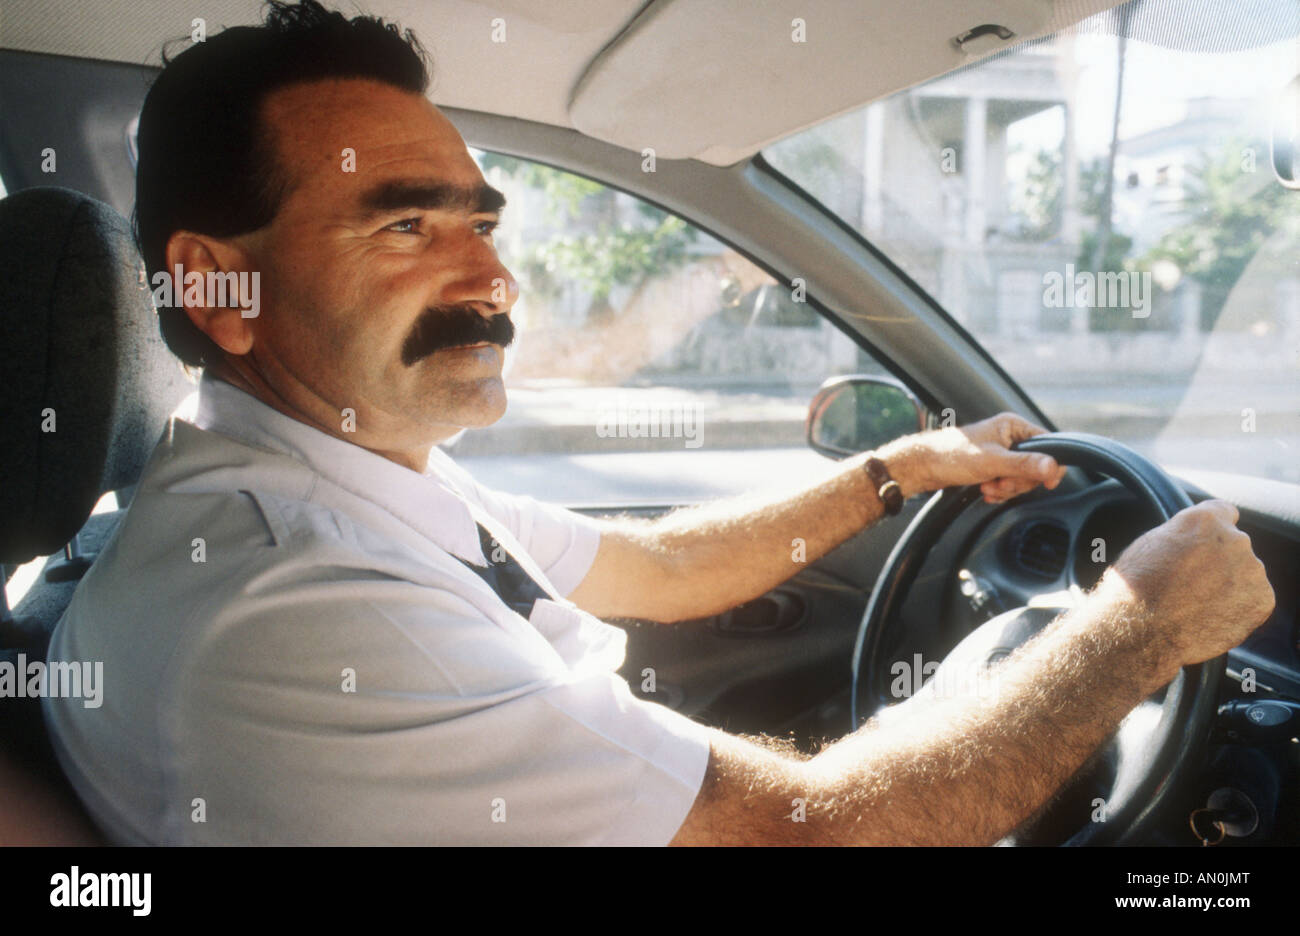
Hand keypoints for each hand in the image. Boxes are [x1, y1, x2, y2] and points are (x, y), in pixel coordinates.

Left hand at [878, 412, 1066, 501]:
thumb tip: (1053, 466)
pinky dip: (999, 492)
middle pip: (1036, 466)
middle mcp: (1009, 437)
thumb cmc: (951, 455)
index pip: (1048, 445)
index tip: (1047, 483)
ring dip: (1006, 488)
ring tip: (988, 487)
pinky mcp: (992, 467)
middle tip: (1000, 482)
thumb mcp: (992, 461)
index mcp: (1013, 426)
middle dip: (1018, 481)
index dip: (1049, 465)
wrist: (923, 467)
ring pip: (1021, 478)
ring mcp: (1001, 453)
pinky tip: (985, 491)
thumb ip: (1023, 464)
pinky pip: (1007, 484)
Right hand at [1101, 499, 1274, 668]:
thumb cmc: (1135, 589)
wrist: (1142, 631)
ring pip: (1246, 574)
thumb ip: (1180, 534)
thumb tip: (1189, 538)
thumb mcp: (1148, 544)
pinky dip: (1238, 608)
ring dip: (1230, 584)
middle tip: (1193, 582)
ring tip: (1198, 604)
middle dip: (1219, 560)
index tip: (1205, 543)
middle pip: (1235, 545)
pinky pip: (1253, 600)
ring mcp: (1252, 571)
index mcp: (1204, 520)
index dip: (1212, 530)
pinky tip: (1211, 616)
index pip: (1224, 511)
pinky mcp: (1262, 600)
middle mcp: (1235, 539)